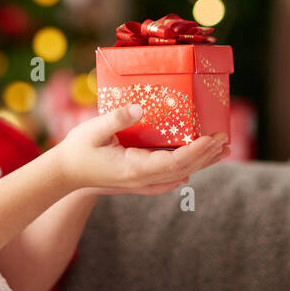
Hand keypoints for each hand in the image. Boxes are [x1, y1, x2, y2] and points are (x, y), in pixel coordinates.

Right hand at [53, 104, 229, 194]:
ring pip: (178, 175)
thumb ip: (116, 119)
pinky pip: (168, 178)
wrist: (64, 175)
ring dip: (201, 162)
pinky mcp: (138, 182)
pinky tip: (192, 167)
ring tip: (220, 150)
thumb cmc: (77, 150)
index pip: (173, 162)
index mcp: (133, 168)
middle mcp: (141, 180)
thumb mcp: (92, 130)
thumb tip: (140, 107)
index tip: (212, 138)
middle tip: (225, 139)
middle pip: (182, 170)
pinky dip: (185, 170)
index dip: (196, 151)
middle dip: (206, 155)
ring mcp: (141, 183)